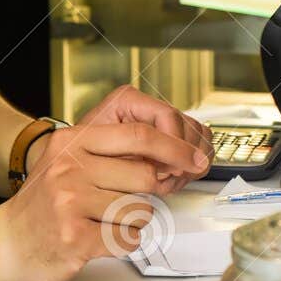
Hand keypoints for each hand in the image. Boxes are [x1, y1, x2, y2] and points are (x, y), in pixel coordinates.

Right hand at [0, 116, 209, 280]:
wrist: (4, 242)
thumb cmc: (42, 203)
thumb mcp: (66, 161)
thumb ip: (107, 151)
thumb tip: (164, 150)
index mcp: (71, 142)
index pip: (138, 136)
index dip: (174, 147)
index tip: (193, 158)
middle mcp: (69, 168)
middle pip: (145, 176)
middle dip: (147, 194)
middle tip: (126, 201)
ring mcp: (71, 203)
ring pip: (140, 210)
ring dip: (132, 221)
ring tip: (103, 221)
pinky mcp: (76, 237)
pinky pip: (128, 239)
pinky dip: (123, 242)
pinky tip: (99, 238)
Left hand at [73, 84, 213, 192]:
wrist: (80, 165)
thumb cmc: (85, 159)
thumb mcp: (104, 160)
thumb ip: (136, 160)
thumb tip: (169, 169)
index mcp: (127, 100)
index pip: (168, 117)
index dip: (173, 147)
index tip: (169, 170)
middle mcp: (147, 105)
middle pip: (188, 127)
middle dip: (181, 159)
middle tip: (167, 179)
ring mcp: (162, 119)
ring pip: (200, 135)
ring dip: (188, 163)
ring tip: (168, 179)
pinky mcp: (172, 134)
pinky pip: (200, 144)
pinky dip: (192, 163)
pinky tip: (173, 176)